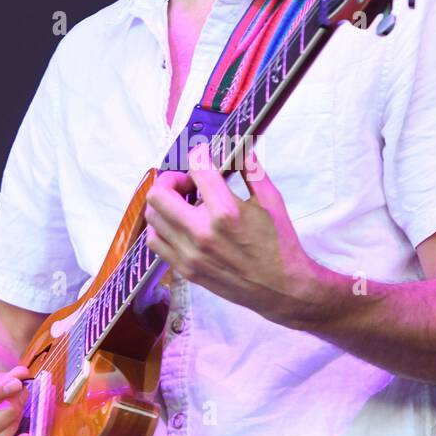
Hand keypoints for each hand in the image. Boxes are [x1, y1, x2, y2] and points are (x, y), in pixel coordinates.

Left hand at [143, 138, 321, 326]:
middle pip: (159, 194)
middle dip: (171, 179)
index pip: (197, 168)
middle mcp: (202, 233)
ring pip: (152, 217)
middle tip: (188, 183)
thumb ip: (251, 169)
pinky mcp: (186, 269)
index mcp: (226, 212)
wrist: (282, 289)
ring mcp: (190, 254)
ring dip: (165, 203)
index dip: (199, 153)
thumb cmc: (279, 243)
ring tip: (184, 203)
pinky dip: (161, 227)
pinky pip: (155, 242)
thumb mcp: (271, 200)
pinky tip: (179, 224)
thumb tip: (238, 146)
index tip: (203, 154)